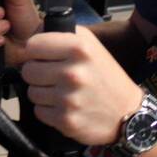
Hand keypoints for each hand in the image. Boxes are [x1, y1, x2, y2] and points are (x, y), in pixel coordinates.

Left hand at [19, 26, 142, 145]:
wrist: (128, 113)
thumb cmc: (106, 77)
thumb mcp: (92, 45)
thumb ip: (63, 36)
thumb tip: (32, 37)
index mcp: (79, 48)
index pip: (33, 45)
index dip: (34, 51)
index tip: (42, 56)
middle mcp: (73, 72)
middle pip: (28, 70)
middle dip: (37, 72)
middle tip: (52, 75)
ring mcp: (68, 99)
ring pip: (31, 92)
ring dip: (42, 92)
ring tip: (61, 91)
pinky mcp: (65, 120)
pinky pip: (39, 111)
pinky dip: (48, 109)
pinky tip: (64, 106)